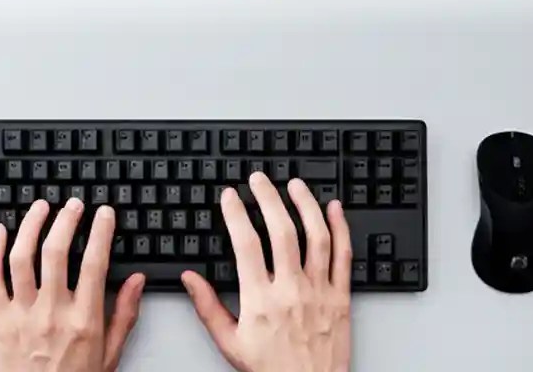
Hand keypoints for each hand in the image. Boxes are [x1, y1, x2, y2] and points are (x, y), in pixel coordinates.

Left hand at [0, 198, 146, 371]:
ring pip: (22, 258)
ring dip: (31, 226)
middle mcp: (51, 313)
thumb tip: (136, 282)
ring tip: (40, 208)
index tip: (104, 214)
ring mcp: (22, 314)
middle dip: (66, 220)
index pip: (94, 263)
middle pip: (56, 252)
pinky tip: (0, 232)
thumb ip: (124, 315)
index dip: (100, 232)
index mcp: (83, 321)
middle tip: (73, 205)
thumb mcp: (110, 355)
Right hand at [181, 173, 352, 371]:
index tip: (230, 196)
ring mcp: (320, 291)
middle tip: (258, 179)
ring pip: (315, 236)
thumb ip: (207, 307)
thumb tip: (189, 279)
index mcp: (261, 300)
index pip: (247, 244)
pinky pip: (344, 255)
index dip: (236, 214)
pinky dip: (341, 228)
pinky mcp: (342, 297)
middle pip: (281, 231)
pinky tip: (333, 209)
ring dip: (305, 205)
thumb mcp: (230, 343)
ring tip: (294, 184)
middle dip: (268, 197)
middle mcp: (292, 291)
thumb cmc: (272, 371)